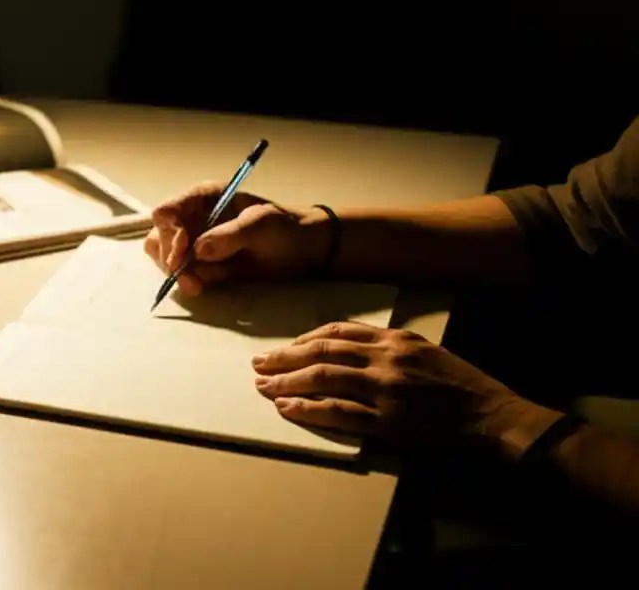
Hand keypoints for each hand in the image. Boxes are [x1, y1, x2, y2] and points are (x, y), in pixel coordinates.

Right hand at [143, 181, 329, 294]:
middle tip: (186, 277)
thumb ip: (230, 235)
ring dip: (175, 273)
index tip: (182, 253)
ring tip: (196, 286)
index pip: (167, 212)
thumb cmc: (286, 227)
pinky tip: (203, 287)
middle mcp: (193, 218)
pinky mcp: (203, 264)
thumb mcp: (261, 225)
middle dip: (168, 258)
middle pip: (159, 236)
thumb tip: (198, 251)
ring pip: (165, 257)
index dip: (169, 233)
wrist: (305, 251)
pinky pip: (182, 273)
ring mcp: (196, 242)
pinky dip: (187, 281)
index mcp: (204, 198)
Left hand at [252, 321, 554, 450]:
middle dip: (284, 357)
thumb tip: (348, 348)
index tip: (284, 347)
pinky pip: (339, 413)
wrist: (493, 416)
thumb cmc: (461, 385)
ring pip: (323, 378)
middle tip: (258, 364)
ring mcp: (386, 390)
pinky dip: (309, 410)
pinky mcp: (388, 421)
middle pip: (322, 351)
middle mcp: (386, 359)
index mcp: (394, 339)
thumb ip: (388, 346)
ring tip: (263, 386)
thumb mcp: (425, 351)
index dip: (304, 338)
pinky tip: (287, 408)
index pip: (337, 330)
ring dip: (287, 382)